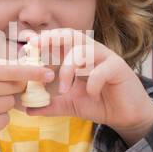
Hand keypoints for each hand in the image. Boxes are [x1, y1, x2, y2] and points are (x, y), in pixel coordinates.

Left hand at [23, 29, 152, 142]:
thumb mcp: (70, 104)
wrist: (126, 116)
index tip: (27, 43)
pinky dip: (92, 82)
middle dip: (52, 38)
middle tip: (36, 48)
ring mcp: (106, 58)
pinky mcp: (119, 69)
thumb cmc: (99, 103)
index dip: (44, 39)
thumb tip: (26, 108)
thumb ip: (50, 104)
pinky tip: (91, 94)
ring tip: (64, 90)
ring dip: (69, 68)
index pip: (60, 40)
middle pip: (72, 35)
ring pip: (84, 51)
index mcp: (78, 56)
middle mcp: (91, 52)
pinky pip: (102, 69)